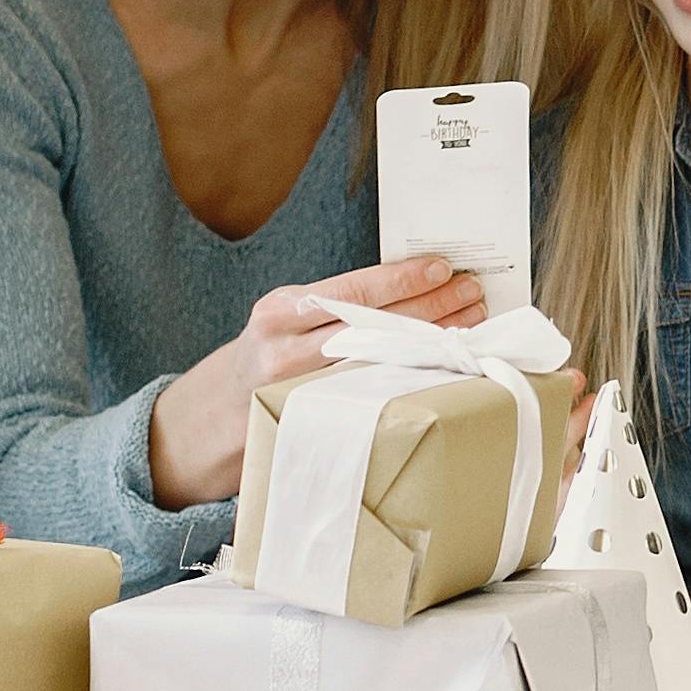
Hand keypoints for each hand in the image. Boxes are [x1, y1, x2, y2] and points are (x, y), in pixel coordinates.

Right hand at [141, 261, 466, 509]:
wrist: (216, 417)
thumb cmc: (270, 356)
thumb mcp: (287, 321)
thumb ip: (335, 308)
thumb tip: (415, 286)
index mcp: (280, 311)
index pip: (351, 290)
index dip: (400, 280)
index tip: (443, 268)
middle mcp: (283, 349)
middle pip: (370, 325)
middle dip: (428, 309)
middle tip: (473, 294)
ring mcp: (296, 391)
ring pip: (375, 363)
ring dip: (428, 344)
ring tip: (470, 328)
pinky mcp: (309, 421)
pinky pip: (368, 397)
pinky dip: (409, 380)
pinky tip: (441, 370)